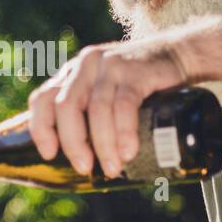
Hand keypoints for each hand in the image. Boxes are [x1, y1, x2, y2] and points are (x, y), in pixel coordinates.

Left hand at [27, 36, 187, 179]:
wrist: (180, 54)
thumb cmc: (139, 84)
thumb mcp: (107, 92)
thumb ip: (90, 111)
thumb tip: (78, 157)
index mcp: (72, 73)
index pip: (42, 98)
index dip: (41, 128)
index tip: (49, 155)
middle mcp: (86, 65)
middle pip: (66, 106)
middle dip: (73, 142)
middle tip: (85, 168)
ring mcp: (110, 65)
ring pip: (97, 109)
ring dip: (103, 144)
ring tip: (113, 167)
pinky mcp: (135, 70)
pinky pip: (124, 104)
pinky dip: (124, 131)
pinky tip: (128, 150)